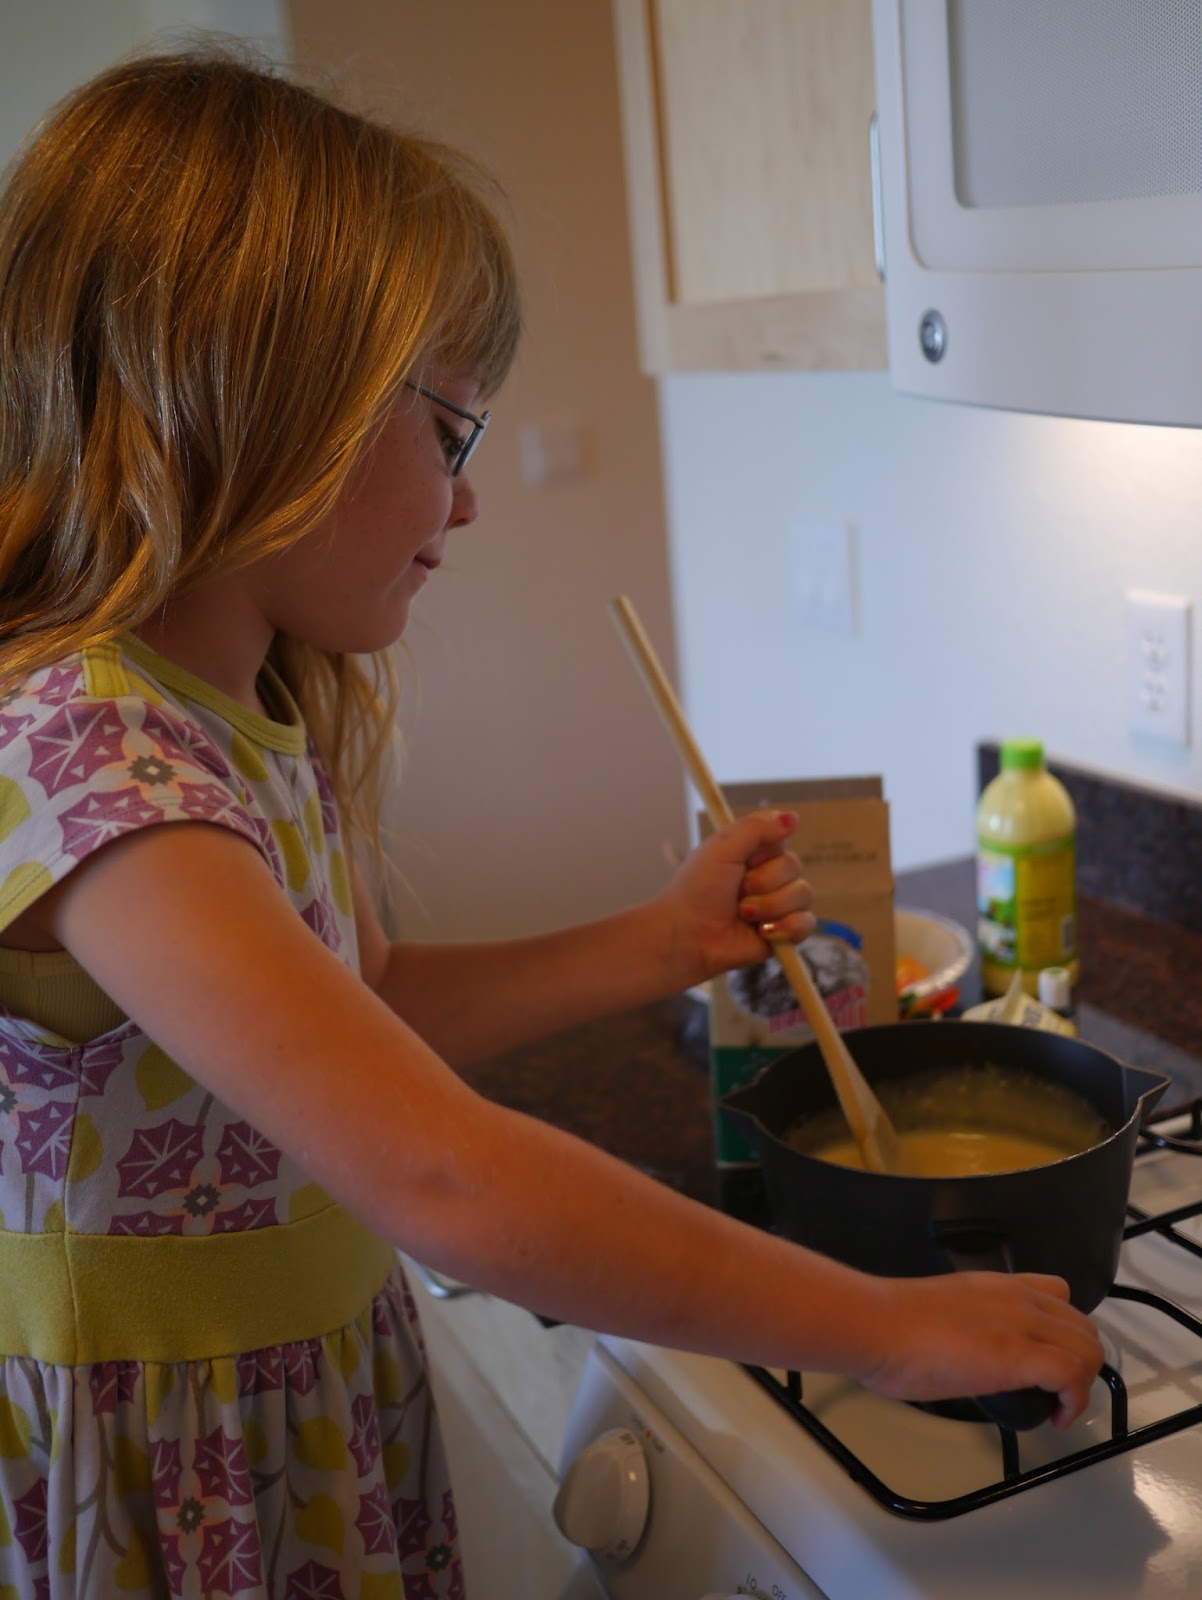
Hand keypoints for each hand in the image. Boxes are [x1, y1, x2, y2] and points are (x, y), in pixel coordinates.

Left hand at [658, 809, 815, 985]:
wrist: (688, 935)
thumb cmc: (697, 889)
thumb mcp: (722, 848)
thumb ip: (756, 828)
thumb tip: (794, 817)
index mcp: (754, 853)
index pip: (781, 840)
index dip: (763, 853)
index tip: (742, 861)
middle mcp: (769, 877)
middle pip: (793, 867)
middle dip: (762, 882)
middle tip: (736, 893)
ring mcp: (778, 905)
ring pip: (802, 894)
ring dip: (769, 906)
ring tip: (743, 914)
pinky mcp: (783, 933)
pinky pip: (807, 923)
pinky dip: (786, 927)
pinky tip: (762, 931)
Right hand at [857, 1271, 1104, 1428]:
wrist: (878, 1324)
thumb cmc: (892, 1323)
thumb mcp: (945, 1308)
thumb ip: (969, 1324)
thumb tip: (967, 1353)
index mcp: (998, 1286)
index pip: (1059, 1295)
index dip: (1063, 1332)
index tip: (1048, 1359)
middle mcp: (1018, 1299)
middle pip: (1083, 1327)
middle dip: (1079, 1362)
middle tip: (1054, 1390)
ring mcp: (1021, 1325)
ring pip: (1088, 1350)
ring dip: (1081, 1383)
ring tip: (1056, 1405)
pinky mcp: (1019, 1357)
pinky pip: (1074, 1376)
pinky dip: (1075, 1402)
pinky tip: (1057, 1417)